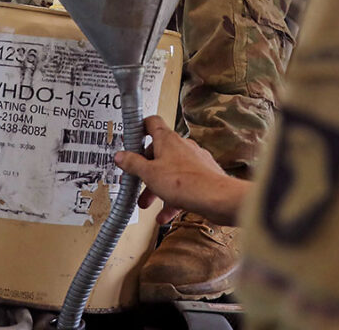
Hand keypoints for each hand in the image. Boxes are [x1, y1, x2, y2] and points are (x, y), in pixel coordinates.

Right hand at [114, 115, 249, 225]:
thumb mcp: (149, 174)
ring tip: (146, 203)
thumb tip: (120, 156)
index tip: (131, 137)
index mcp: (167, 140)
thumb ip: (133, 164)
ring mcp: (194, 161)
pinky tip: (164, 215)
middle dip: (145, 169)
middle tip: (136, 179)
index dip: (140, 128)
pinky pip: (182, 185)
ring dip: (156, 187)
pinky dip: (172, 198)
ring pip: (170, 171)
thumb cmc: (186, 183)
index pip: (151, 123)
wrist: (218, 198)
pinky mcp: (202, 176)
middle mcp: (182, 146)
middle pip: (158, 152)